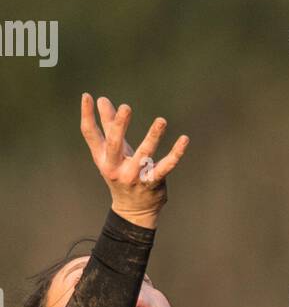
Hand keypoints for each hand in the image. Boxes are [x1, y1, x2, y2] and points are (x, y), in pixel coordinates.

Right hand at [80, 94, 189, 228]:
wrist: (132, 210)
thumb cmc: (121, 172)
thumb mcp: (112, 152)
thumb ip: (108, 125)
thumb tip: (102, 100)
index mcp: (102, 158)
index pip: (90, 134)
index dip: (87, 115)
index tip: (87, 96)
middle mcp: (115, 167)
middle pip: (115, 144)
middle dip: (119, 126)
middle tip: (125, 107)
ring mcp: (134, 176)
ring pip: (144, 154)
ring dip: (153, 136)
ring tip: (161, 120)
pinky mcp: (152, 182)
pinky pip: (165, 166)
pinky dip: (176, 153)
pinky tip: (184, 139)